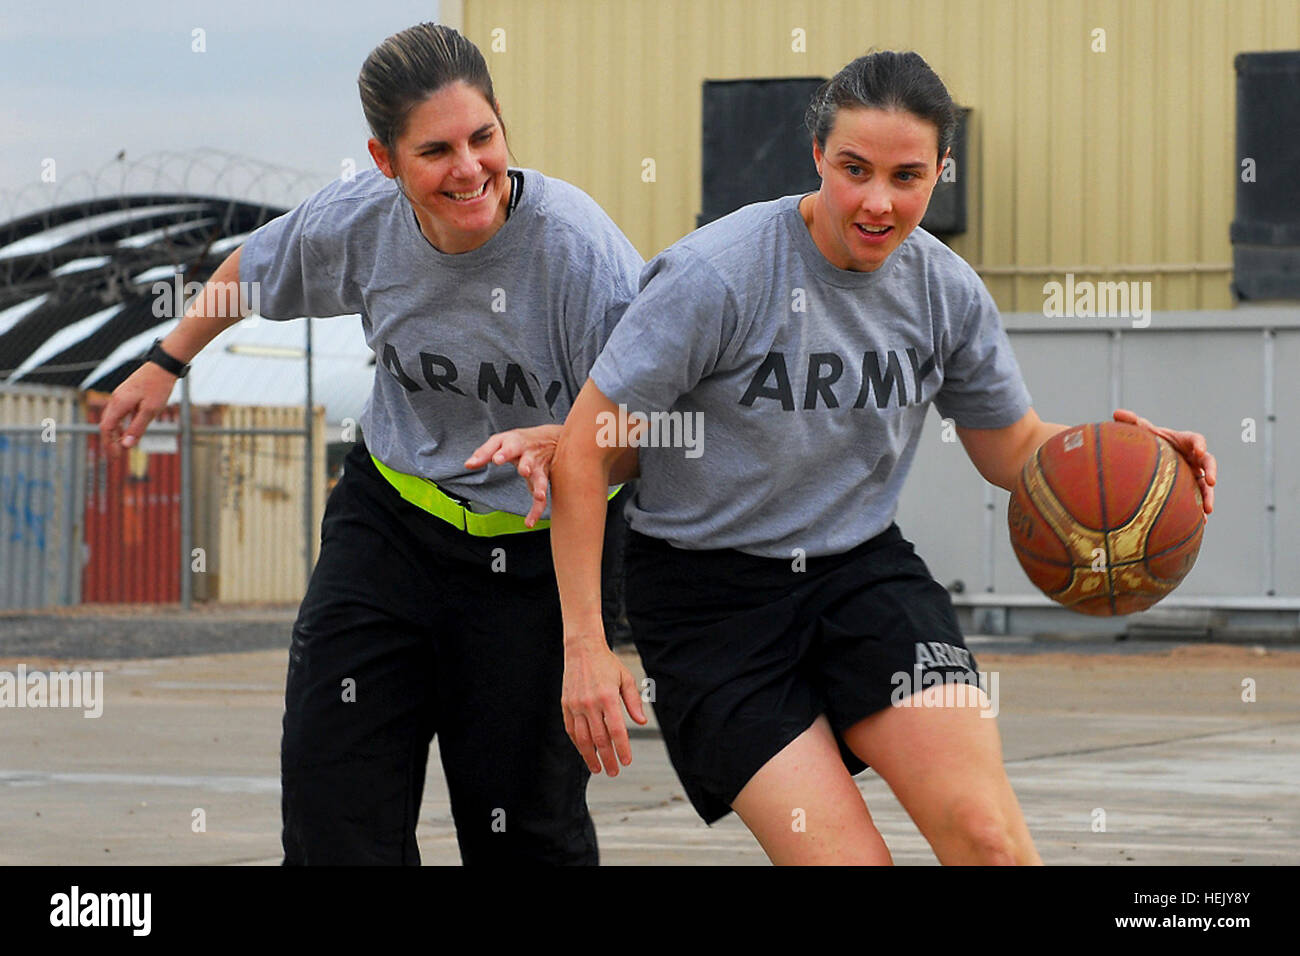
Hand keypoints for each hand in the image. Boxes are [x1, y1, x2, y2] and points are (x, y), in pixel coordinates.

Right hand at [98, 362, 178, 456]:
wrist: (163, 365)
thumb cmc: (158, 387)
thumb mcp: (150, 410)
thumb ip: (137, 428)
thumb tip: (127, 445)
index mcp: (118, 404)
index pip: (107, 429)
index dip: (109, 445)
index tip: (115, 458)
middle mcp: (116, 400)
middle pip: (107, 425)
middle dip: (110, 442)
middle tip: (116, 458)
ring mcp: (120, 396)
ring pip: (113, 418)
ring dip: (116, 434)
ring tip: (122, 447)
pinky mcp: (127, 394)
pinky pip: (120, 413)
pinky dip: (122, 424)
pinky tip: (128, 431)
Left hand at [465, 424, 561, 526]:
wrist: (550, 438)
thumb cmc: (519, 441)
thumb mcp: (499, 441)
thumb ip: (484, 453)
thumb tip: (468, 465)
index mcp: (516, 444)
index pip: (509, 448)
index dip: (503, 454)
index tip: (497, 459)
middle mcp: (529, 456)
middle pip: (529, 461)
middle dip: (526, 466)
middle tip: (524, 471)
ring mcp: (539, 469)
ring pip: (541, 479)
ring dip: (541, 487)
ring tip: (539, 496)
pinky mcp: (543, 481)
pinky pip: (542, 499)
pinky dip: (537, 511)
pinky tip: (529, 522)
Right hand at [561, 639, 648, 775]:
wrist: (582, 649)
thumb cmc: (607, 664)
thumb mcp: (626, 679)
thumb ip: (634, 702)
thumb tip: (641, 723)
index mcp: (608, 697)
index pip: (616, 730)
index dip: (622, 748)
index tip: (626, 761)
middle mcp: (590, 703)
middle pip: (600, 739)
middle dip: (607, 759)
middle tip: (614, 772)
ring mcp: (576, 705)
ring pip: (583, 738)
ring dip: (590, 756)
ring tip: (598, 769)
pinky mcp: (566, 705)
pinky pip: (571, 730)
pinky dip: (578, 744)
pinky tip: (585, 752)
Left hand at [1113, 409, 1215, 513]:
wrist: (1153, 459)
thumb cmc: (1150, 442)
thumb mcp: (1142, 432)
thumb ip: (1132, 423)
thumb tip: (1116, 413)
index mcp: (1184, 441)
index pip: (1196, 439)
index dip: (1199, 444)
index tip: (1198, 449)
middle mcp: (1194, 457)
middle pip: (1209, 462)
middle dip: (1212, 471)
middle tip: (1211, 481)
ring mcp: (1195, 473)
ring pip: (1206, 485)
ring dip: (1209, 496)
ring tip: (1208, 510)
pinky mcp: (1192, 487)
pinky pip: (1199, 498)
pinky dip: (1200, 509)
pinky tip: (1200, 523)